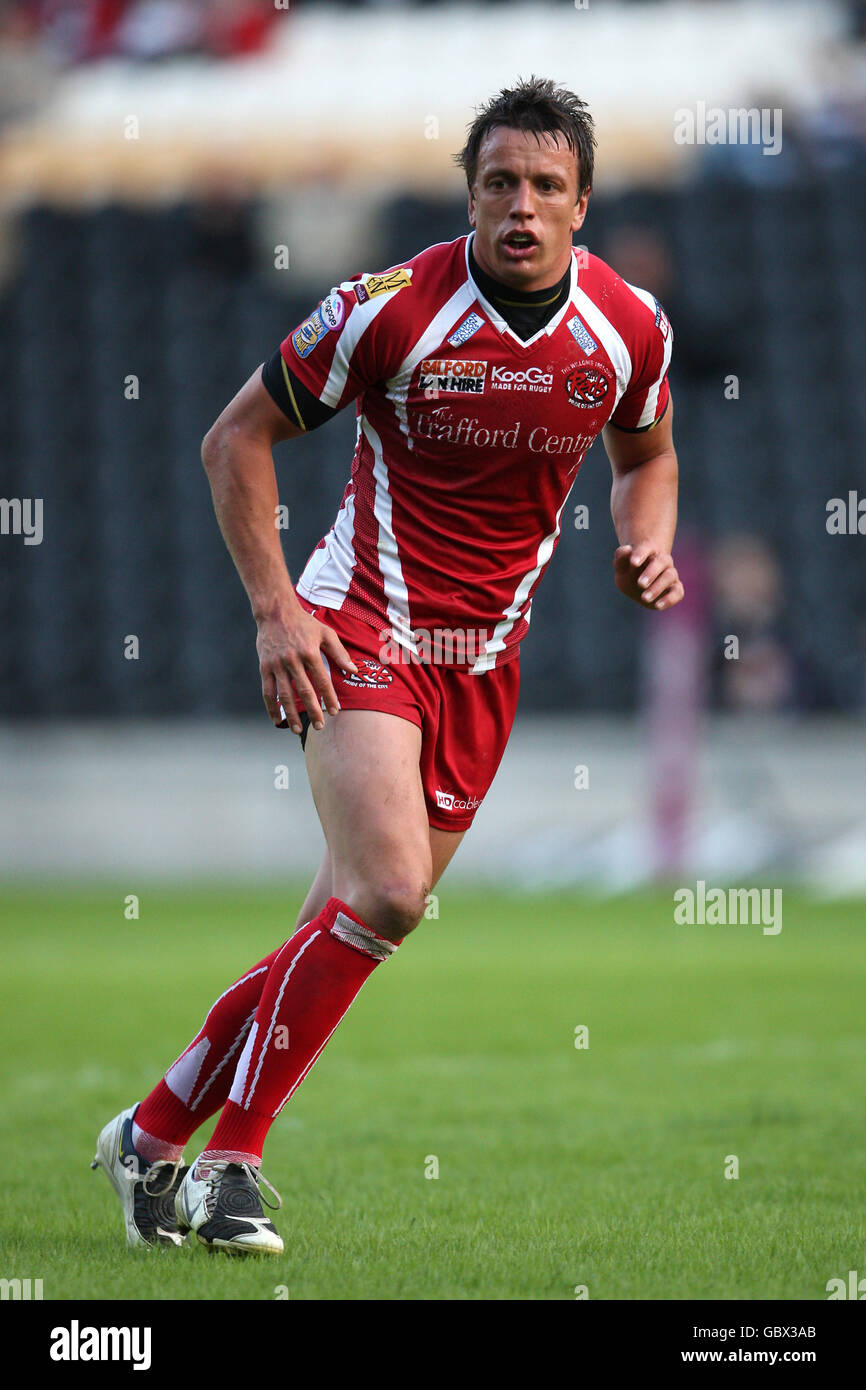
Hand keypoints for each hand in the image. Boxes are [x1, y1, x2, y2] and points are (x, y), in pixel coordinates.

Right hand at [257, 608, 357, 732]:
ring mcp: (277, 664)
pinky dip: (271, 708)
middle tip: (320, 726)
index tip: (335, 711)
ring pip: (284, 695)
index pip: (322, 680)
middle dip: (313, 711)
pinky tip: (277, 720)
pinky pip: (268, 691)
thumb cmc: (304, 623)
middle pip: (304, 691)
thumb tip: (354, 671)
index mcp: (310, 652)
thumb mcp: (326, 633)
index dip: (329, 697)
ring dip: (291, 714)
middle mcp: (293, 660)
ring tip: (298, 729)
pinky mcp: (264, 667)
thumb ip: (340, 653)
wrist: (275, 612)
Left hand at [613, 543, 683, 610]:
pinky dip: (670, 599)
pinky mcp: (675, 588)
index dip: (641, 554)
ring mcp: (670, 574)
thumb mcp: (620, 565)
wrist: (636, 584)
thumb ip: (621, 557)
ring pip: (670, 576)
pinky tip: (658, 605)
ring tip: (644, 598)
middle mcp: (663, 561)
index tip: (633, 563)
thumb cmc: (628, 571)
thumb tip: (627, 549)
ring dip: (658, 587)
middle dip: (651, 572)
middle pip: (662, 561)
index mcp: (649, 551)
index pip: (647, 548)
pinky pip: (678, 592)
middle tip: (640, 584)